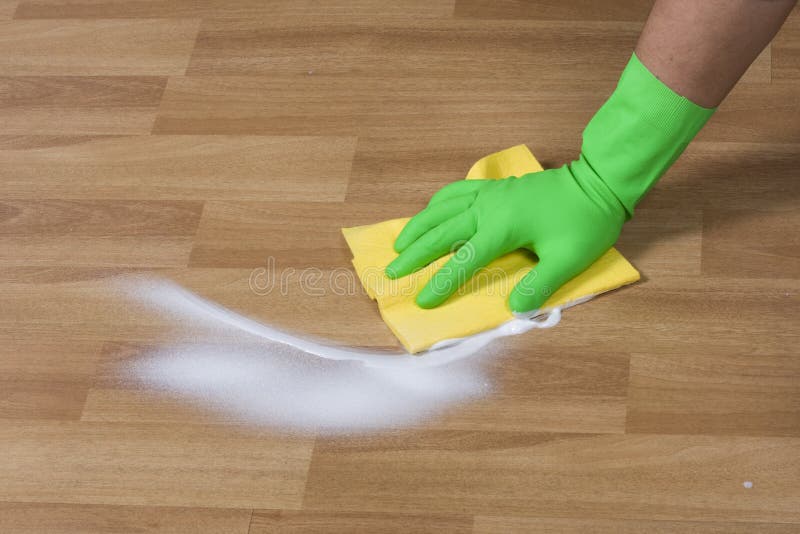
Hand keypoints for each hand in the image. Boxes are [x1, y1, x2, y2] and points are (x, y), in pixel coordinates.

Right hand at [385, 161, 625, 312]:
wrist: (597, 183)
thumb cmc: (585, 223)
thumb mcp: (568, 260)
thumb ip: (539, 285)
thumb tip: (514, 309)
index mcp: (503, 226)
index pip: (465, 259)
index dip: (442, 282)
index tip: (422, 301)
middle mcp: (488, 206)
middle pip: (442, 231)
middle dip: (416, 253)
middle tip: (392, 272)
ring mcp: (489, 193)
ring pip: (442, 208)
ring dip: (418, 226)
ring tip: (399, 244)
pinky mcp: (495, 187)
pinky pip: (456, 192)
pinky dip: (437, 203)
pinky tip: (430, 212)